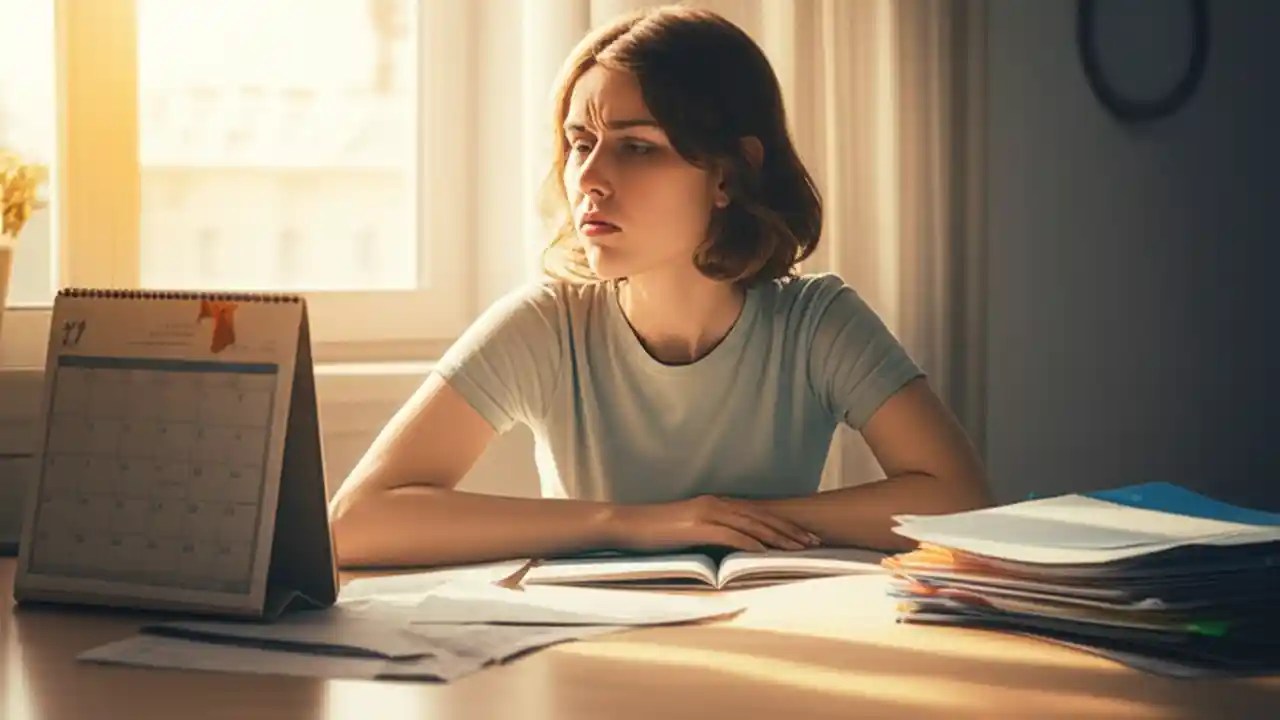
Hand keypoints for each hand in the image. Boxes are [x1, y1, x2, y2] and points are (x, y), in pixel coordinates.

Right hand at [608, 495, 821, 552]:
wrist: (627, 525)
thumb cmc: (656, 532)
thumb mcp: (690, 532)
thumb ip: (713, 535)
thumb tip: (735, 551)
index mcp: (716, 504)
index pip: (758, 514)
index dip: (784, 524)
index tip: (805, 535)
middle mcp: (716, 504)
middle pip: (762, 516)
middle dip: (790, 529)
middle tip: (815, 541)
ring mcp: (706, 513)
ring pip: (752, 524)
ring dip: (778, 536)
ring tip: (799, 547)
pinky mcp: (696, 526)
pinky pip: (730, 535)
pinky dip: (750, 542)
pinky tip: (766, 551)